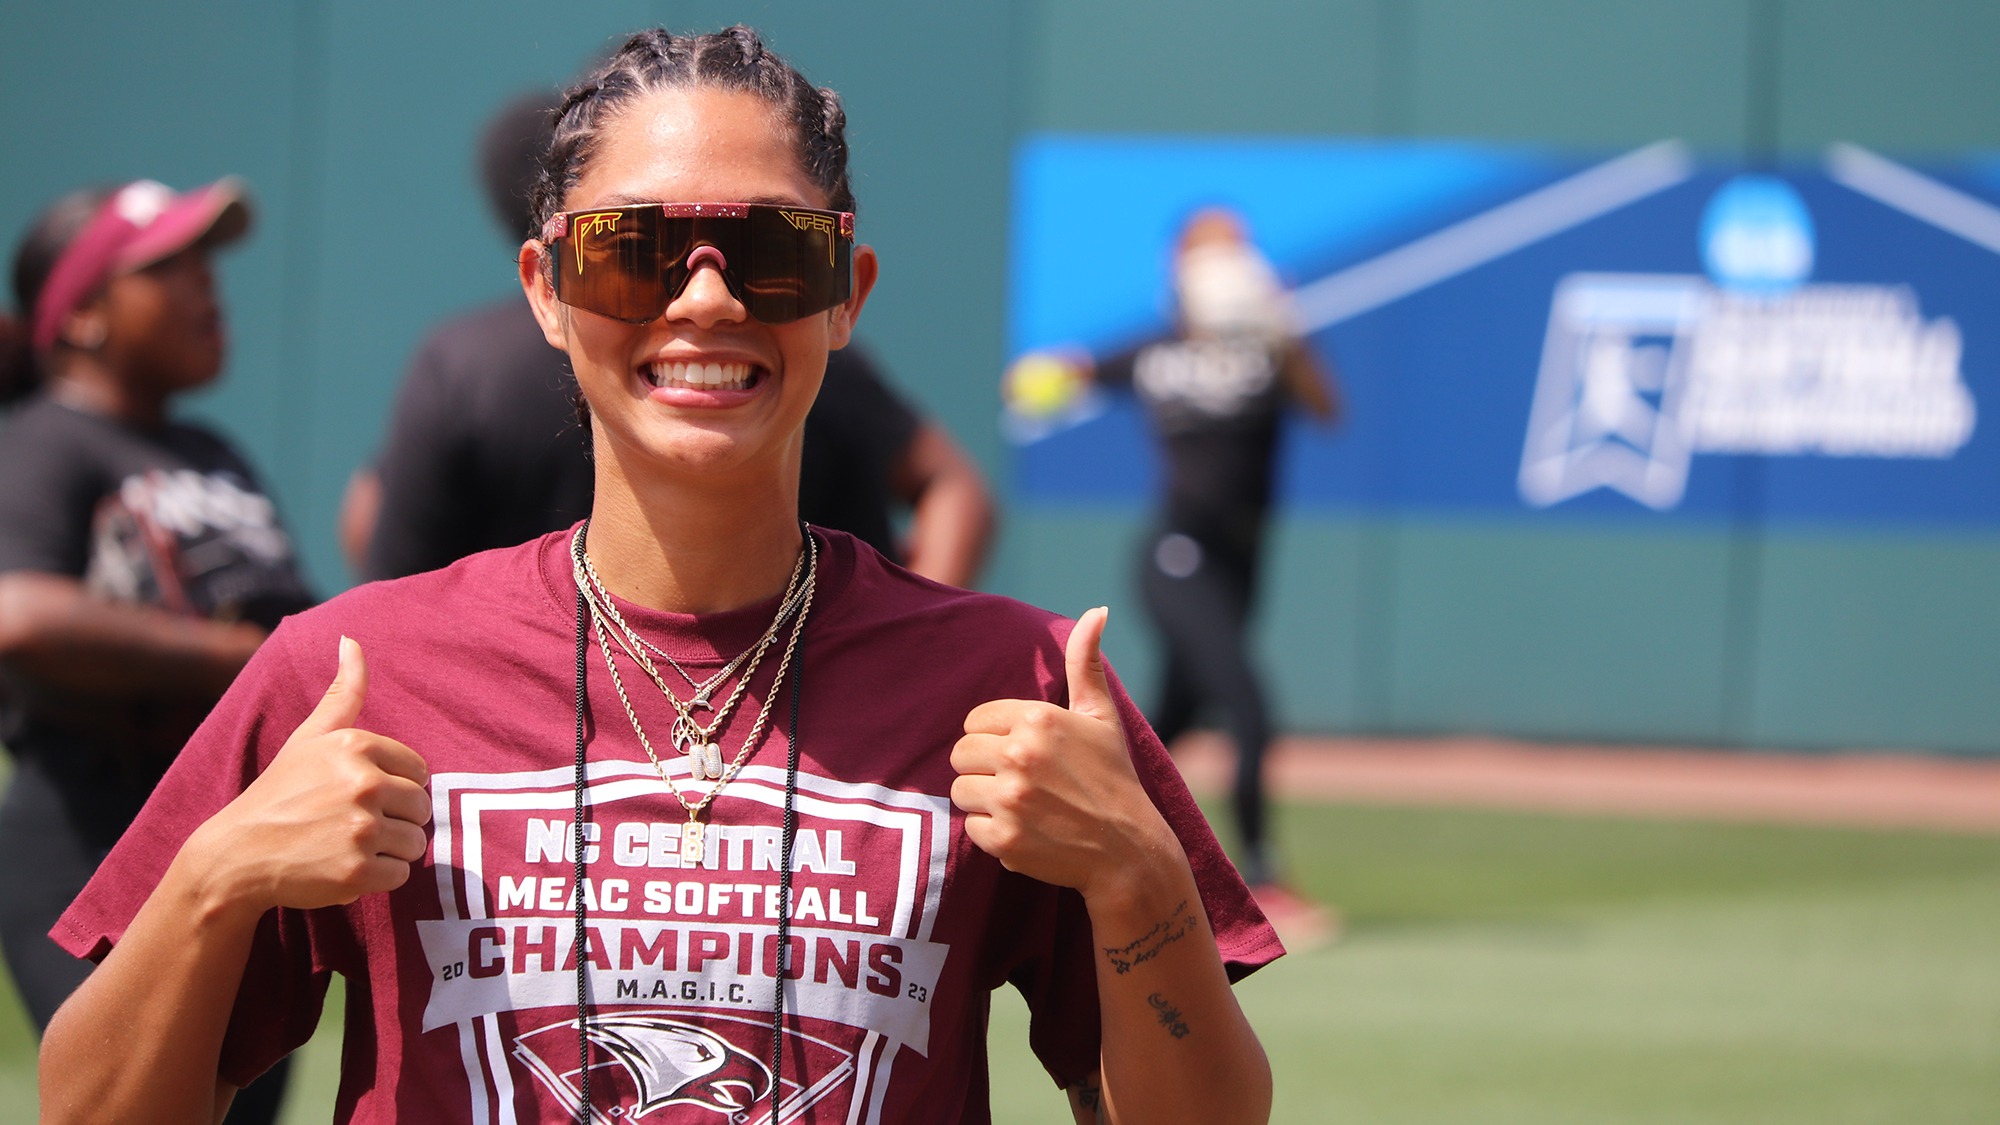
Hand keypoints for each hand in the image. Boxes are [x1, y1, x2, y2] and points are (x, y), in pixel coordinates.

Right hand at [188, 636, 431, 914]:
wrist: (235, 855)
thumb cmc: (280, 793)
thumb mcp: (310, 737)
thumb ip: (343, 691)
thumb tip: (351, 639)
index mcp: (357, 745)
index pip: (418, 772)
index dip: (393, 788)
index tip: (357, 796)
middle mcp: (363, 783)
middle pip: (421, 808)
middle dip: (394, 821)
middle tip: (349, 825)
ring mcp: (360, 828)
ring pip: (414, 843)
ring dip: (387, 851)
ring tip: (344, 845)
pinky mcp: (358, 871)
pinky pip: (400, 875)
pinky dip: (377, 879)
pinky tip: (341, 868)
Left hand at [951, 608, 1174, 900]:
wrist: (1128, 850)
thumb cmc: (1113, 778)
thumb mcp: (1101, 716)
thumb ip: (1085, 663)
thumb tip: (1097, 611)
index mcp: (1037, 718)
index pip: (974, 721)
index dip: (994, 738)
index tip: (1021, 754)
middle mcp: (1020, 754)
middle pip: (961, 754)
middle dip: (983, 768)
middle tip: (1019, 782)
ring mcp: (1010, 798)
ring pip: (960, 790)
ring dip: (984, 800)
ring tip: (1022, 805)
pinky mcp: (1003, 838)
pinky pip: (970, 828)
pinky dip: (992, 832)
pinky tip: (1025, 830)